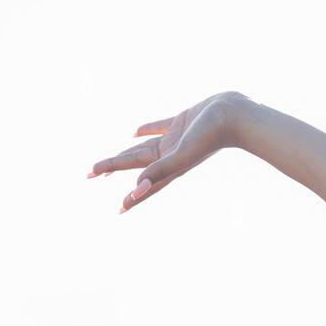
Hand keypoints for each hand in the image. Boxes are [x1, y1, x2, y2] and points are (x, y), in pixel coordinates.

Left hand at [87, 89, 251, 213]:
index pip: (143, 184)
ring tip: (110, 161)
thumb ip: (160, 170)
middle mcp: (170, 156)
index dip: (131, 198)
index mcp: (170, 167)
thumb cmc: (212, 136)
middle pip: (134, 164)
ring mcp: (174, 140)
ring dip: (126, 154)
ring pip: (143, 148)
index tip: (119, 210)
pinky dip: (145, 130)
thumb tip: (137, 187)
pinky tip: (134, 132)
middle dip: (113, 168)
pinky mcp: (180, 123)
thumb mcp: (183, 154)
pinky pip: (157, 127)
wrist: (235, 116)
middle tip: (90, 174)